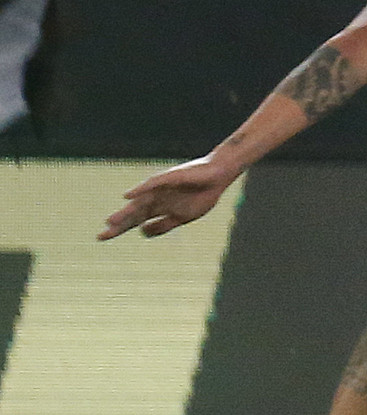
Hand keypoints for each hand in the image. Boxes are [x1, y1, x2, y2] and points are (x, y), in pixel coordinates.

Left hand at [100, 156, 239, 239]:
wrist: (218, 177)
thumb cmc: (201, 195)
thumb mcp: (182, 218)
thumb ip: (163, 226)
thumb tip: (141, 231)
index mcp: (158, 208)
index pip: (134, 220)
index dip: (119, 229)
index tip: (101, 238)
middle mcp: (155, 198)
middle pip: (133, 213)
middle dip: (118, 225)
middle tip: (101, 236)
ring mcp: (160, 188)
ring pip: (140, 202)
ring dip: (126, 212)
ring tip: (111, 221)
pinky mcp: (169, 178)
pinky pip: (152, 184)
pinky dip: (140, 190)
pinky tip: (128, 196)